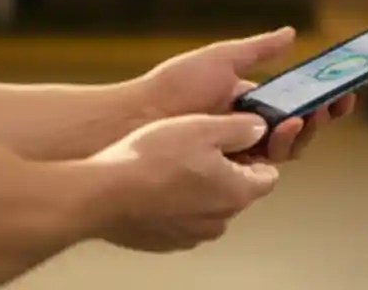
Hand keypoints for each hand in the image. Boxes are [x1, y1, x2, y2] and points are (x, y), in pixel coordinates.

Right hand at [89, 114, 279, 251]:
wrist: (100, 194)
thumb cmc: (151, 160)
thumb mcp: (204, 126)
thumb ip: (240, 128)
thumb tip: (258, 129)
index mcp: (238, 193)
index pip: (267, 175)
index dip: (254, 153)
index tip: (237, 140)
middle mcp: (220, 220)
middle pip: (238, 190)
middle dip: (226, 168)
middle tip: (198, 146)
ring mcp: (192, 234)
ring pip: (209, 204)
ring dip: (199, 186)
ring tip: (172, 163)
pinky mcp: (166, 241)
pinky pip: (182, 217)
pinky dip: (176, 202)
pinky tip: (155, 183)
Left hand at [141, 28, 355, 161]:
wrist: (138, 116)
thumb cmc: (174, 85)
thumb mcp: (222, 59)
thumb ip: (259, 49)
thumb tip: (291, 33)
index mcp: (253, 103)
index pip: (297, 105)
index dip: (324, 101)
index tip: (346, 91)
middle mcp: (251, 129)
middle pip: (300, 129)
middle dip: (322, 117)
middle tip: (334, 104)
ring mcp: (241, 150)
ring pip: (288, 149)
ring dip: (304, 132)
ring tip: (302, 116)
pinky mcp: (229, 170)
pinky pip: (265, 165)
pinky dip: (280, 148)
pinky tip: (283, 131)